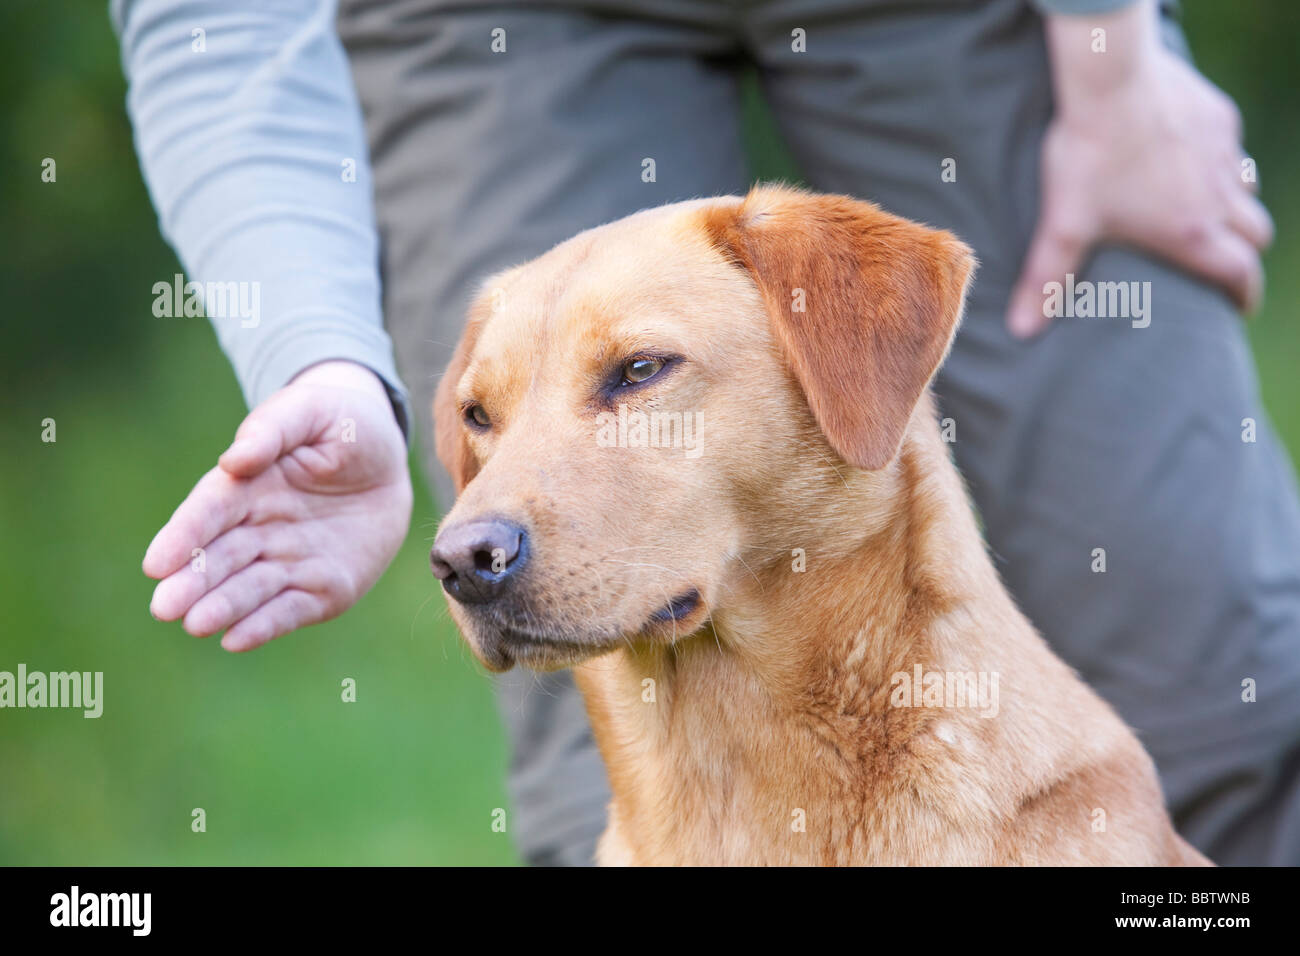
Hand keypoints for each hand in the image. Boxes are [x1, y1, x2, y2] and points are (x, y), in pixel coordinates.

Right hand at [144, 360, 412, 650]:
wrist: (386, 459)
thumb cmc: (339, 423)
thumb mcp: (310, 412)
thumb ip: (273, 430)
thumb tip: (234, 460)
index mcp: (245, 485)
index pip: (208, 513)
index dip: (182, 537)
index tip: (156, 563)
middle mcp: (258, 529)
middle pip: (220, 558)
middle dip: (193, 582)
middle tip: (165, 607)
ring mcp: (288, 561)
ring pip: (249, 588)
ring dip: (223, 607)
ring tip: (196, 625)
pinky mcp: (322, 588)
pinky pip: (290, 609)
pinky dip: (264, 625)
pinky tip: (236, 640)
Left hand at [1007, 3, 1272, 336]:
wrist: (1111, 81)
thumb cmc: (1089, 157)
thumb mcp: (1064, 224)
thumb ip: (1047, 279)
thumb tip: (1021, 328)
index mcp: (1190, 231)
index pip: (1238, 273)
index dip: (1243, 295)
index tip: (1239, 306)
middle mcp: (1219, 195)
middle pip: (1255, 233)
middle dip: (1243, 252)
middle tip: (1224, 263)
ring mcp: (1223, 154)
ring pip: (1249, 187)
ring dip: (1235, 205)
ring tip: (1207, 212)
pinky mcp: (1217, 116)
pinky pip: (1230, 147)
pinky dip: (1219, 160)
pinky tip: (1188, 156)